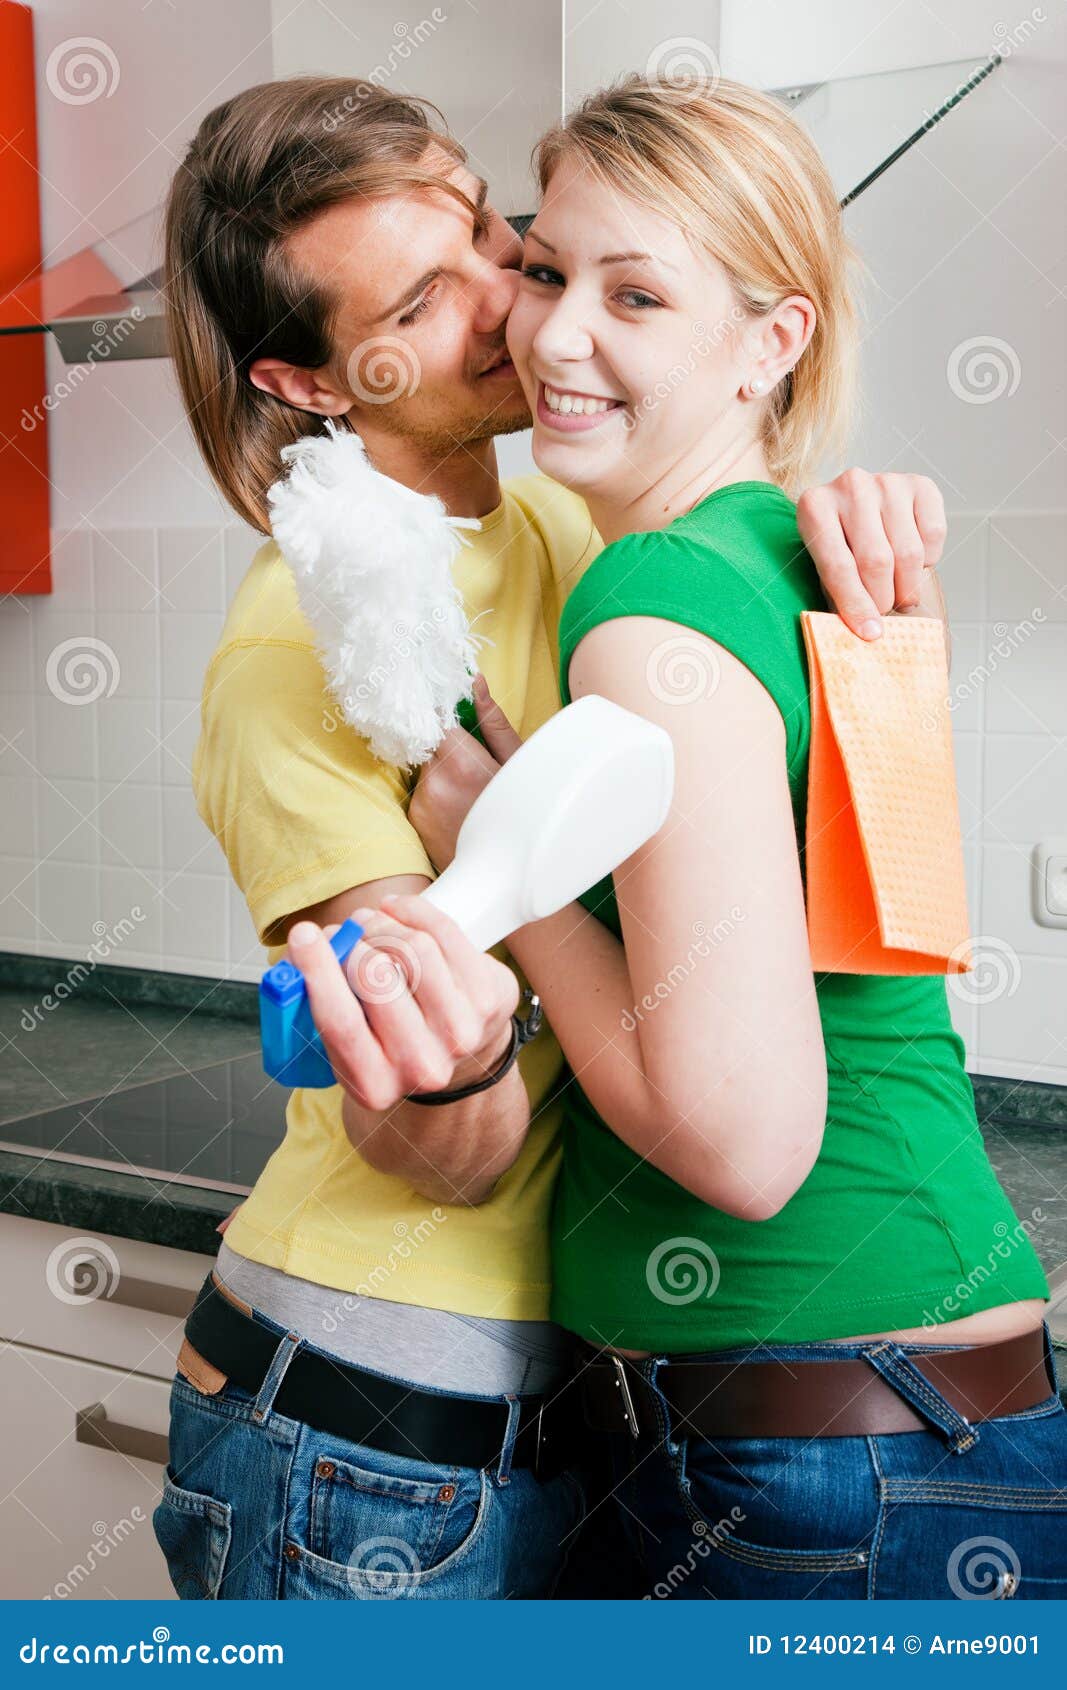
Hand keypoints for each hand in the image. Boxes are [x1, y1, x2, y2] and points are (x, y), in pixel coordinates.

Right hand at [286, 894, 518, 1112]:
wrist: (452, 1053)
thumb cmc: (386, 1037)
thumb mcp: (347, 1040)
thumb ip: (318, 1003)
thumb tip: (302, 947)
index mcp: (375, 1085)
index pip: (341, 1022)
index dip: (318, 971)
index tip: (302, 934)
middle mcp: (423, 1066)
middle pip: (376, 978)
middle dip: (352, 941)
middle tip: (342, 930)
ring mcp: (462, 1032)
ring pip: (413, 949)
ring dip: (381, 924)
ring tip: (369, 922)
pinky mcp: (489, 997)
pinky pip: (445, 933)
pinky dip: (414, 912)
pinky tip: (396, 911)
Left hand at [409, 676, 522, 870]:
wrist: (509, 876)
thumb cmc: (524, 818)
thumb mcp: (518, 766)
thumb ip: (492, 721)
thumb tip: (474, 681)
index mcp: (461, 763)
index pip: (434, 719)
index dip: (443, 715)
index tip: (452, 713)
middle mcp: (434, 783)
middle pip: (428, 743)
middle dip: (447, 745)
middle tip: (474, 760)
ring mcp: (420, 805)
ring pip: (424, 768)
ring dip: (441, 769)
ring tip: (472, 790)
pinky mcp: (414, 822)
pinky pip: (421, 792)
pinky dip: (437, 792)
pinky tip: (460, 808)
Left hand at [796, 469, 946, 639]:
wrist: (853, 506)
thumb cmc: (836, 544)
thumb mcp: (822, 567)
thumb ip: (839, 593)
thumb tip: (868, 630)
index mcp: (814, 506)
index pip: (839, 567)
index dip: (856, 605)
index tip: (870, 633)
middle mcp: (850, 486)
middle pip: (877, 561)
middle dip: (883, 599)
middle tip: (883, 613)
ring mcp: (887, 481)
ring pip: (909, 553)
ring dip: (907, 586)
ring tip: (898, 594)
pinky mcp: (919, 483)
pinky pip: (934, 534)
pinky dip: (928, 560)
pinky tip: (912, 563)